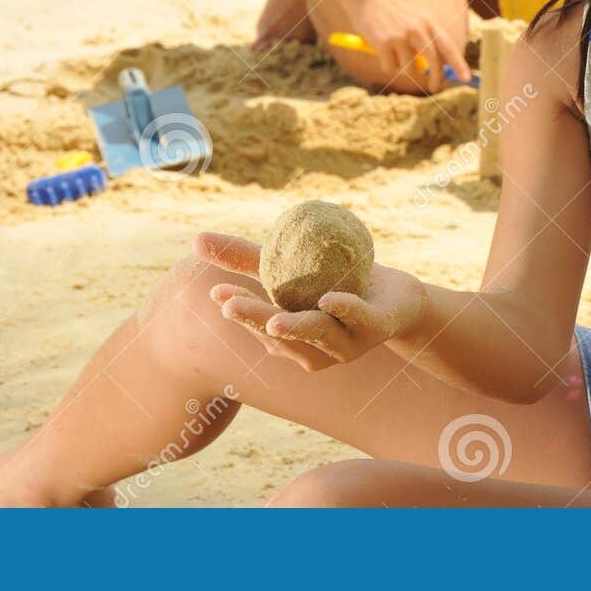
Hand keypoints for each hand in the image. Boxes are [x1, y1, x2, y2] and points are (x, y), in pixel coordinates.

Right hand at [194, 232, 427, 371]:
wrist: (396, 296)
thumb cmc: (335, 283)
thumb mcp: (288, 266)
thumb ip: (245, 258)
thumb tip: (195, 241)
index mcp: (292, 340)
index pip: (260, 327)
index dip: (240, 313)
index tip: (218, 293)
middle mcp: (316, 349)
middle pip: (282, 338)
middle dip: (255, 322)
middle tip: (230, 304)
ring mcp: (347, 343)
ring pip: (318, 336)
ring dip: (296, 329)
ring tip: (273, 318)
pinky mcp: (377, 329)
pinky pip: (359, 321)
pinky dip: (344, 311)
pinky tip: (329, 298)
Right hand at [337, 0, 470, 90]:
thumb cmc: (390, 8)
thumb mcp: (414, 18)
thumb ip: (425, 39)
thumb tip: (433, 69)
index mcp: (428, 21)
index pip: (448, 46)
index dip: (459, 64)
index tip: (466, 79)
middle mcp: (417, 29)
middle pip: (433, 62)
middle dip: (436, 79)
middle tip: (434, 88)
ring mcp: (400, 36)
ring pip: (409, 69)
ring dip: (402, 68)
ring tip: (393, 52)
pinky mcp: (383, 43)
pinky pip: (390, 67)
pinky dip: (386, 64)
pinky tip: (379, 48)